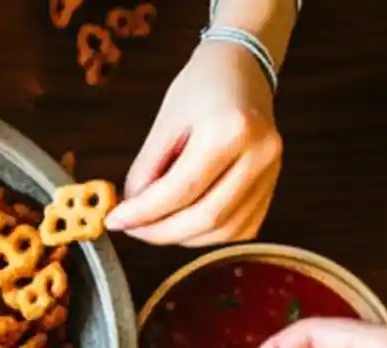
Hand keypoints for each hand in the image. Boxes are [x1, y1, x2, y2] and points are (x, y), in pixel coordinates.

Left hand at [105, 42, 281, 245]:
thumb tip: (130, 214)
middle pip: (206, 217)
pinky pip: (238, 228)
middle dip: (160, 232)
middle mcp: (259, 154)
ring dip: (181, 237)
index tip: (114, 221)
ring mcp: (272, 172)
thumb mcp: (164, 123)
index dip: (143, 214)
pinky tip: (183, 221)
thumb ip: (145, 171)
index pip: (181, 190)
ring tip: (153, 223)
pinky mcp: (272, 186)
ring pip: (223, 230)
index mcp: (230, 130)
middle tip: (131, 229)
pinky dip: (206, 235)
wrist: (242, 70)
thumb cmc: (200, 89)